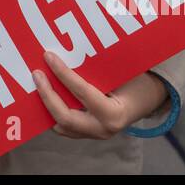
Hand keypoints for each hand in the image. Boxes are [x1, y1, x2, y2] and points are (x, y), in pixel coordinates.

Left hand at [32, 51, 163, 139]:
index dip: (63, 74)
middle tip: (36, 74)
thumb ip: (98, 68)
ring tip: (36, 83)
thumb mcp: (122, 72)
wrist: (148, 100)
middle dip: (47, 95)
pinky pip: (64, 125)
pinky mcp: (87, 134)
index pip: (82, 93)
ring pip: (61, 125)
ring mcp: (93, 135)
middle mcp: (102, 130)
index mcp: (114, 114)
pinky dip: (52, 110)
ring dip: (46, 104)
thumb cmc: (136, 81)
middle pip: (65, 117)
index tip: (49, 56)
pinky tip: (44, 93)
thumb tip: (68, 49)